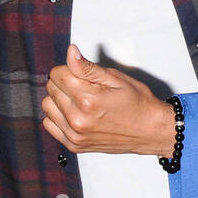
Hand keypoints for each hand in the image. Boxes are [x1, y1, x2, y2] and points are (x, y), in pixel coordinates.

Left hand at [42, 45, 174, 154]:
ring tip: (79, 100)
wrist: (150, 131)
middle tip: (85, 87)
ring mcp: (74, 134)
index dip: (69, 69)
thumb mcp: (116, 78)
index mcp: (88, 99)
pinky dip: (58, 116)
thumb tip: (70, 52)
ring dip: (59, 99)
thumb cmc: (137, 103)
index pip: (57, 73)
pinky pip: (49, 124)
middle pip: (50, 88)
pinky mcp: (74, 145)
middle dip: (64, 82)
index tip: (82, 74)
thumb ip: (88, 67)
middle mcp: (78, 119)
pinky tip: (74, 114)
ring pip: (47, 105)